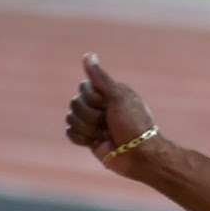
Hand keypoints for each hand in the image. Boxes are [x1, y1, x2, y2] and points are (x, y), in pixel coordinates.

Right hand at [64, 53, 159, 171]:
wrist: (139, 155)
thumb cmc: (134, 124)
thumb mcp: (118, 97)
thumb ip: (100, 78)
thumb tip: (88, 55)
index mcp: (108, 93)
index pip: (83, 87)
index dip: (93, 98)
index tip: (109, 105)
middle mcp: (99, 106)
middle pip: (75, 103)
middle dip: (92, 116)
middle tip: (110, 124)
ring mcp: (93, 123)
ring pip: (71, 119)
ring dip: (90, 129)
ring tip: (108, 135)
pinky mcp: (88, 138)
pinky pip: (70, 133)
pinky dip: (82, 138)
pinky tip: (97, 142)